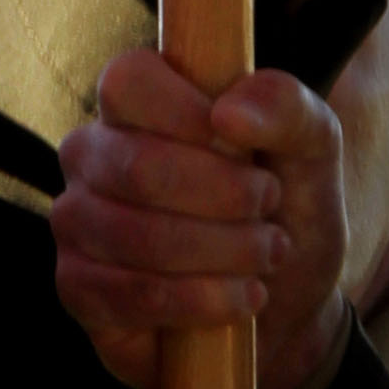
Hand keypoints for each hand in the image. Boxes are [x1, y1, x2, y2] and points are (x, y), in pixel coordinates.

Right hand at [52, 56, 349, 388]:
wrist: (288, 307)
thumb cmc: (287, 212)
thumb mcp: (312, 150)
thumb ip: (286, 107)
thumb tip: (229, 112)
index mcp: (137, 103)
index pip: (129, 81)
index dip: (191, 116)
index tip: (248, 152)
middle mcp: (92, 154)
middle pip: (138, 166)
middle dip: (225, 198)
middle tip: (270, 215)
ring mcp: (76, 221)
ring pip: (137, 236)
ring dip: (223, 252)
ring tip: (266, 257)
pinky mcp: (78, 288)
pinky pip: (130, 295)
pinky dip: (201, 300)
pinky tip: (239, 298)